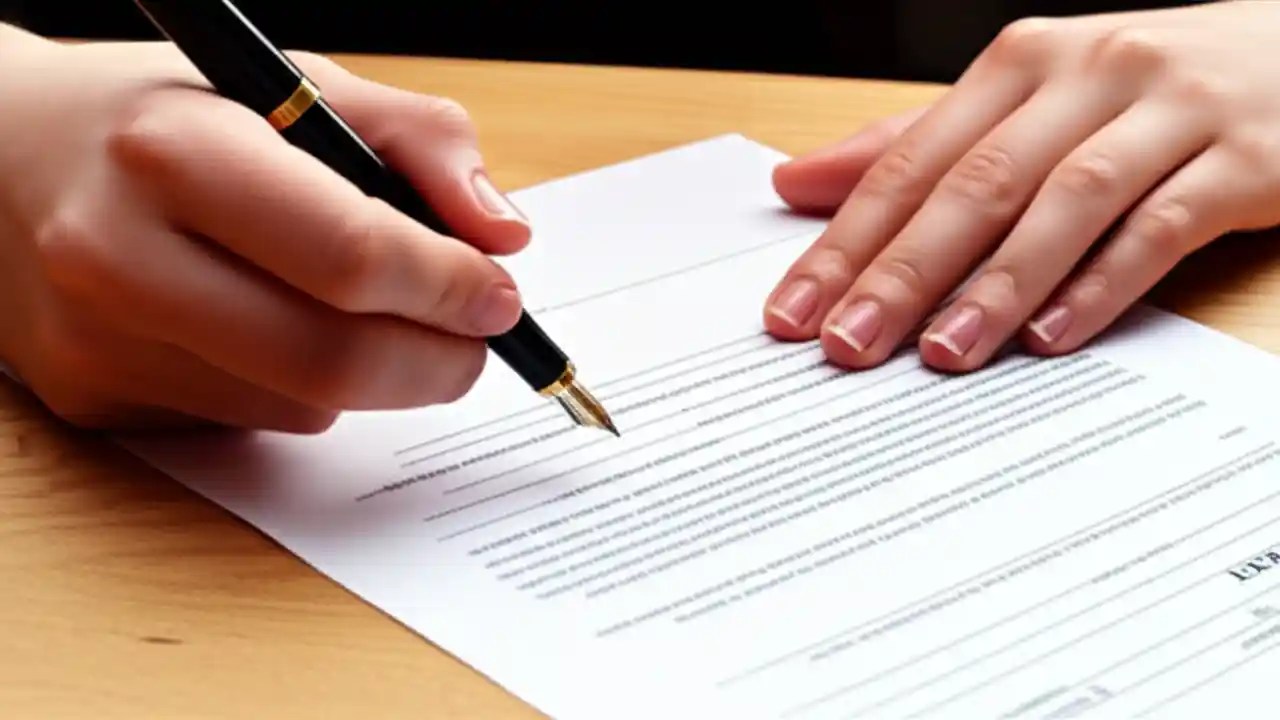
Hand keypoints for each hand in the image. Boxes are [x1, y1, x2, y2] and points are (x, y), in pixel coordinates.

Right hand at [0, 30, 529, 431]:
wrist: (1, 159)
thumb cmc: (170, 115)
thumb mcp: (295, 85)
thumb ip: (419, 142)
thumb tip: (504, 235)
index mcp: (173, 152)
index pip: (347, 252)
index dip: (447, 286)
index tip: (499, 295)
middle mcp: (117, 255)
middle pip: (329, 359)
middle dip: (437, 363)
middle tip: (474, 342)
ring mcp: (98, 342)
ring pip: (301, 405)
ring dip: (375, 376)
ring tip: (372, 317)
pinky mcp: (96, 401)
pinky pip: (251, 423)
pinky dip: (303, 390)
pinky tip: (278, 329)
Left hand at [764, 1, 1279, 371]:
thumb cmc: (1144, 90)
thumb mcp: (1028, 101)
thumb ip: (916, 144)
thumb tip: (798, 182)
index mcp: (1022, 62)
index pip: (912, 161)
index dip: (846, 240)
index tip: (792, 312)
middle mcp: (1091, 72)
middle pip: (978, 181)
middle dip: (902, 271)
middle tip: (845, 346)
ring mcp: (1172, 110)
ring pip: (1069, 200)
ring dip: (998, 284)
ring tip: (942, 354)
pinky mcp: (1248, 157)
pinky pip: (1164, 225)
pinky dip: (1104, 283)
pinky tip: (1054, 339)